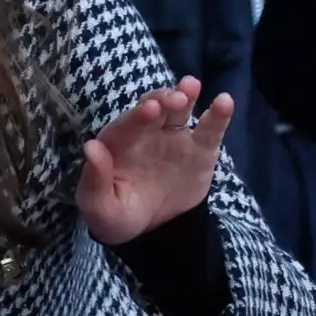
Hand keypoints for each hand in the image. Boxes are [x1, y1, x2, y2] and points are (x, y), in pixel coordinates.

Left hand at [77, 76, 233, 245]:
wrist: (146, 228)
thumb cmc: (114, 213)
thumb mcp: (99, 205)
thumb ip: (95, 179)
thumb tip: (90, 148)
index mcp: (118, 143)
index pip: (126, 125)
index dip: (137, 115)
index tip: (149, 109)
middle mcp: (145, 132)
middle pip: (153, 108)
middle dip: (162, 100)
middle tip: (175, 99)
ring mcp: (173, 137)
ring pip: (178, 111)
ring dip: (184, 95)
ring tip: (191, 86)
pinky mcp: (199, 149)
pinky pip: (209, 130)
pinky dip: (218, 116)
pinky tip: (225, 102)